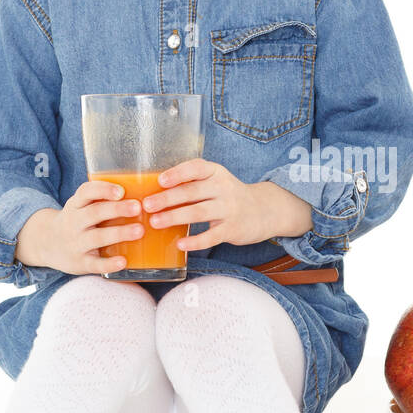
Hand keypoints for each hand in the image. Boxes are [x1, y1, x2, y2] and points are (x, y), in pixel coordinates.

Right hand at [15, 180, 142, 275]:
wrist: (47, 244)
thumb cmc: (76, 221)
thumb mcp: (80, 206)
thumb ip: (102, 199)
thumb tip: (141, 193)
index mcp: (76, 205)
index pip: (86, 192)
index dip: (103, 189)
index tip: (121, 191)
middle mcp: (74, 222)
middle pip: (94, 213)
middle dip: (117, 209)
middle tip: (138, 207)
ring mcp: (76, 243)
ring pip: (97, 237)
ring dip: (119, 233)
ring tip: (139, 230)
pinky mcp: (80, 262)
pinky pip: (94, 264)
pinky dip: (109, 264)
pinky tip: (123, 261)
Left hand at [138, 158, 311, 251]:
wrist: (265, 210)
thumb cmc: (228, 196)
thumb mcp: (216, 181)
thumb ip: (192, 183)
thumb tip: (154, 192)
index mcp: (216, 172)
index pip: (196, 168)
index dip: (178, 173)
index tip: (160, 181)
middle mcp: (224, 188)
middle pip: (192, 192)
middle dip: (167, 198)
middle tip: (147, 206)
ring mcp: (229, 209)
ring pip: (199, 212)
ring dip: (175, 217)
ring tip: (155, 222)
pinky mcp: (232, 229)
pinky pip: (211, 236)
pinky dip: (195, 241)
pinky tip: (180, 244)